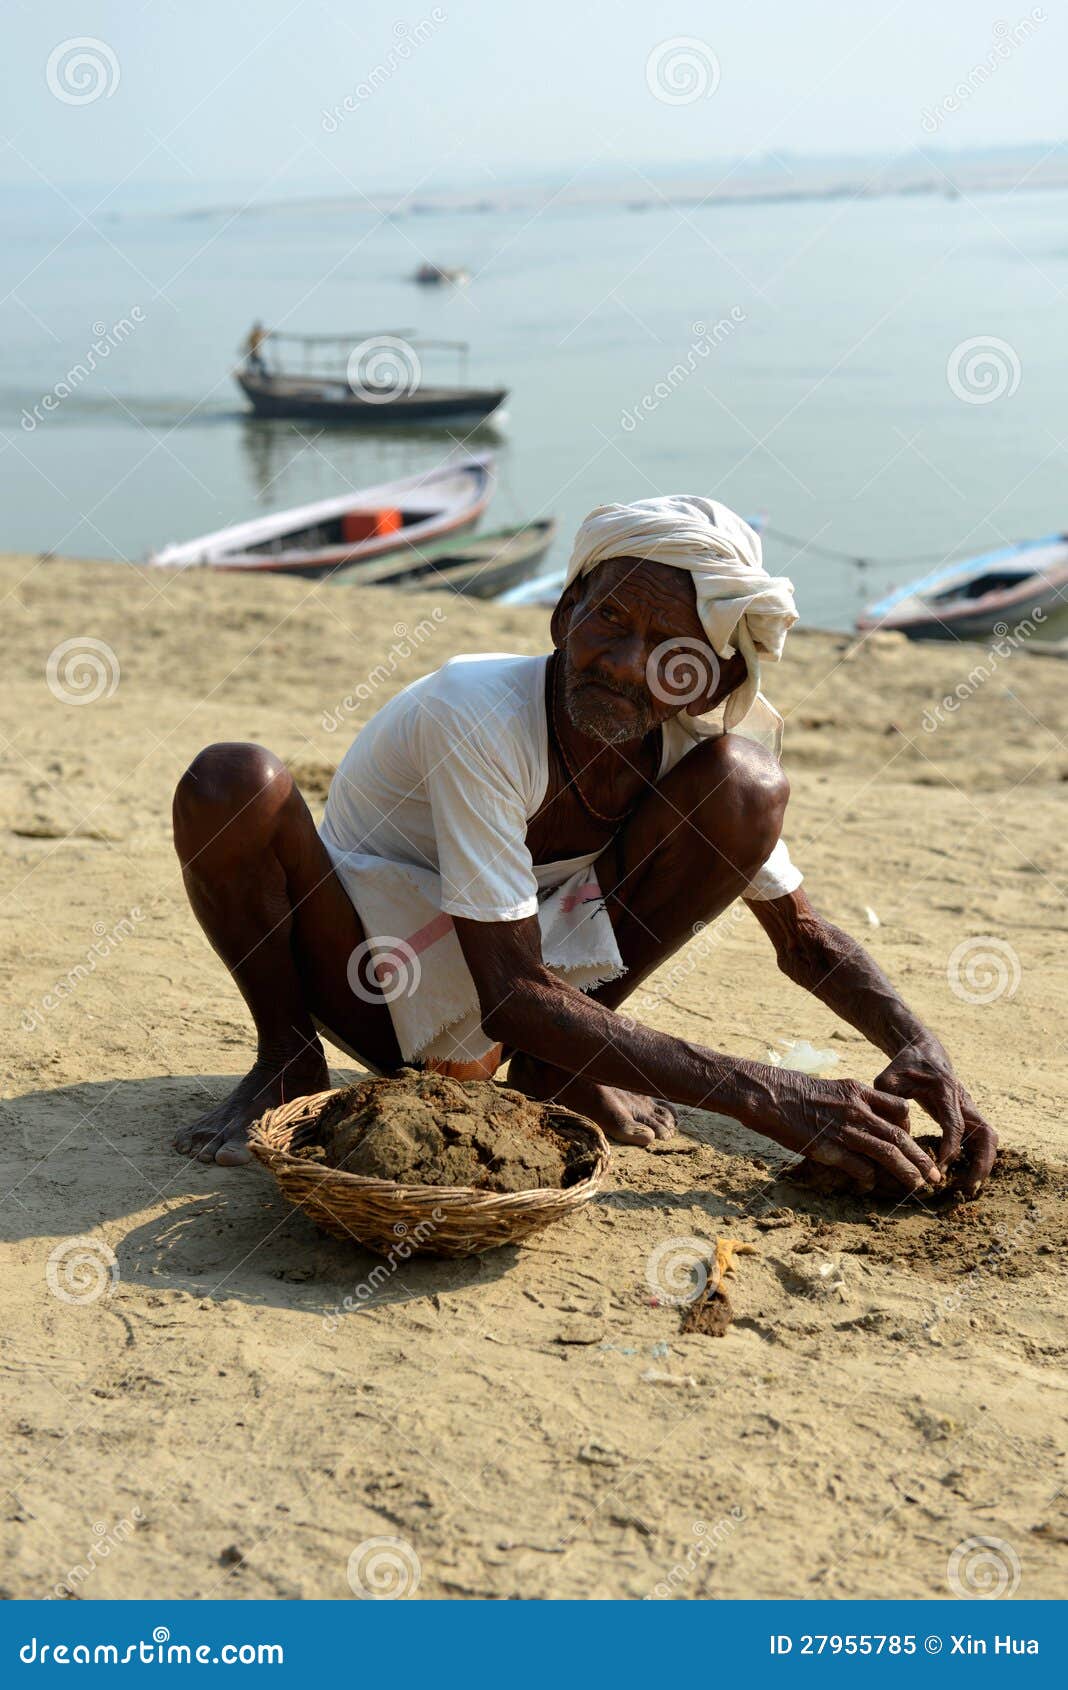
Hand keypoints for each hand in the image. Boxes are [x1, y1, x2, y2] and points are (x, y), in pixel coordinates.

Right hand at [756, 1071, 941, 1193]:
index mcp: (857, 1092)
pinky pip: (859, 1166)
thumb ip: (848, 1102)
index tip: (911, 1142)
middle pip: (899, 1135)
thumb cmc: (790, 1089)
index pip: (899, 1108)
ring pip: (887, 1152)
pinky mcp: (830, 1148)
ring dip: (907, 1171)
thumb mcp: (828, 1088)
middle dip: (920, 1157)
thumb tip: (860, 1118)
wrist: (767, 1094)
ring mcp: (845, 1130)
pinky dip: (869, 1176)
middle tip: (935, 1174)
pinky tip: (872, 1183)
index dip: (909, 1129)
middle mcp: (857, 1110)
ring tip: (920, 1185)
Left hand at [874, 1042, 996, 1196]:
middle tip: (967, 1187)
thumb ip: (889, 1104)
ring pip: (988, 1137)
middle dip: (980, 1162)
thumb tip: (897, 1133)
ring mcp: (969, 1107)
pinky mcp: (968, 1114)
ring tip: (970, 1188)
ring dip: (984, 1163)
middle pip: (985, 1133)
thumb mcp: (887, 1080)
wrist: (923, 1052)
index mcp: (945, 1090)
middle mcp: (963, 1100)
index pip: (955, 1123)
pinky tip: (966, 1176)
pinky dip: (979, 1157)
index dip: (951, 1146)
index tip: (942, 1165)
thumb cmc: (902, 1067)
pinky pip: (981, 1138)